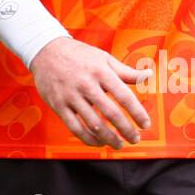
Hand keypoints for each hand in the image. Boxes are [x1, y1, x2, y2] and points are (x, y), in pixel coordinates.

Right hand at [31, 37, 151, 149]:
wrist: (45, 50)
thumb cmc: (79, 54)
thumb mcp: (104, 58)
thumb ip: (126, 72)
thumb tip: (148, 75)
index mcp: (101, 72)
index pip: (124, 96)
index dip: (137, 113)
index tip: (145, 124)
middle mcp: (87, 84)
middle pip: (110, 113)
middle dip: (126, 129)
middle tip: (135, 139)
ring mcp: (71, 96)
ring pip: (93, 124)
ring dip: (109, 138)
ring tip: (119, 144)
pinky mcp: (58, 105)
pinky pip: (75, 128)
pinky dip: (88, 139)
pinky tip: (99, 142)